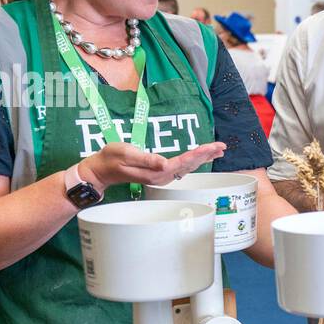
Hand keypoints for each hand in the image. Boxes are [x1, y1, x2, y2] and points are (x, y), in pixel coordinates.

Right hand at [81, 141, 225, 192]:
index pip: (183, 162)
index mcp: (157, 172)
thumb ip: (147, 159)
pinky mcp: (159, 173)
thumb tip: (165, 162)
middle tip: (222, 146)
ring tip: (218, 150)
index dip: (199, 154)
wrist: (102, 169)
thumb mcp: (127, 154)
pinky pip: (181, 167)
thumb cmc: (112, 158)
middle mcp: (162, 176)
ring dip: (203, 158)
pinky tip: (201, 157)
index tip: (213, 147)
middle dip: (207, 155)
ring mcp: (161, 176)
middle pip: (190, 165)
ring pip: (187, 167)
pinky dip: (194, 161)